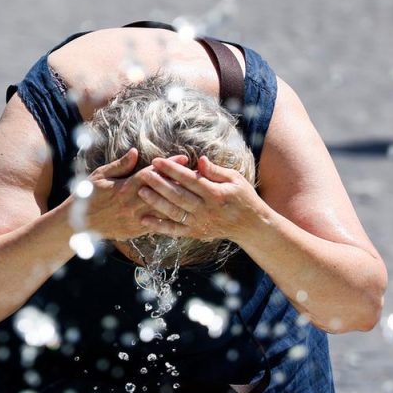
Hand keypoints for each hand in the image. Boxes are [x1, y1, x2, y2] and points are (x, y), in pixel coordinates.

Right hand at [77, 149, 188, 240]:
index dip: (169, 166)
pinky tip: (184, 214)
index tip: (184, 159)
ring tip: (197, 194)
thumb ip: (120, 165)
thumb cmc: (88, 197)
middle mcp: (133, 203)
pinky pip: (158, 224)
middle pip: (163, 192)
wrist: (79, 225)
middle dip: (181, 183)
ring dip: (180, 201)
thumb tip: (135, 152)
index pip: (151, 174)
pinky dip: (171, 219)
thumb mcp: (100, 176)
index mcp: (125, 188)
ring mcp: (136, 219)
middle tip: (199, 175)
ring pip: (163, 209)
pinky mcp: (136, 231)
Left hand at [136, 156, 266, 241]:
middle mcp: (206, 209)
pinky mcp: (195, 233)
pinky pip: (174, 230)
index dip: (172, 170)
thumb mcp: (235, 179)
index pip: (189, 179)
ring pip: (173, 212)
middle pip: (178, 195)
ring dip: (156, 202)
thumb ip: (215, 171)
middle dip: (159, 184)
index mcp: (215, 194)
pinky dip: (159, 226)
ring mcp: (199, 223)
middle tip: (144, 174)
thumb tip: (200, 160)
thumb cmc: (243, 197)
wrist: (250, 225)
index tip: (157, 161)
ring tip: (141, 192)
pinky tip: (144, 220)